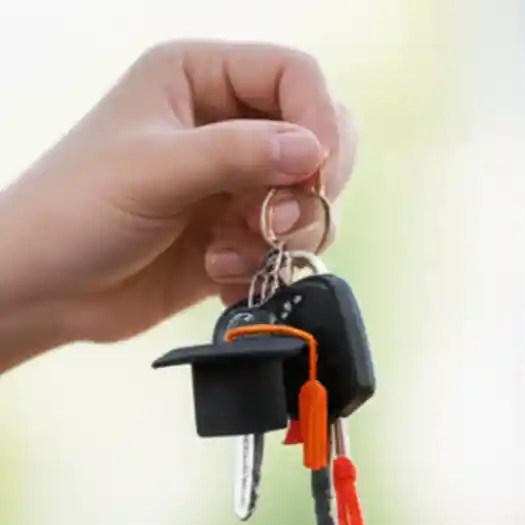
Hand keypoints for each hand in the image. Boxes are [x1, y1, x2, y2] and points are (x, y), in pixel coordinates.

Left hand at [0, 40, 357, 365]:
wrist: (44, 291)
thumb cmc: (74, 212)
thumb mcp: (155, 170)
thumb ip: (239, 154)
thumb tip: (316, 152)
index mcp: (198, 77)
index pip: (294, 74)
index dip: (317, 118)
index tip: (316, 172)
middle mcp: (226, 121)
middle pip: (321, 134)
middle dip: (311, 184)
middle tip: (279, 219)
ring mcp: (238, 179)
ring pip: (314, 195)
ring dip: (287, 231)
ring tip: (231, 251)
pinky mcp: (243, 231)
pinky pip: (295, 241)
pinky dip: (270, 261)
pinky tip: (220, 270)